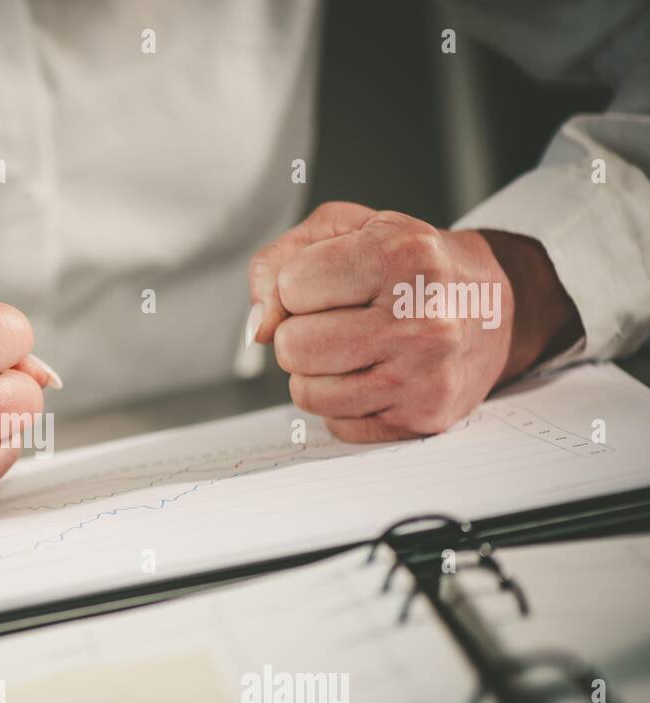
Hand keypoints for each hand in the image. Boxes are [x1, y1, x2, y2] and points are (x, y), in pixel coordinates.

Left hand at [247, 202, 581, 441]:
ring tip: (353, 349)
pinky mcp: (423, 418)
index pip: (291, 287)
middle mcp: (421, 317)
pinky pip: (336, 424)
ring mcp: (424, 374)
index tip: (330, 282)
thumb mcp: (345, 230)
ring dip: (315, 373)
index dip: (297, 285)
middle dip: (299, 334)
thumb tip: (259, 329)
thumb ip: (278, 263)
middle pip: (294, 347)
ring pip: (307, 393)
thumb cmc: (408, 265)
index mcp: (402, 255)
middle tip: (335, 321)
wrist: (492, 305)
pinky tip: (374, 375)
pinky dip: (342, 403)